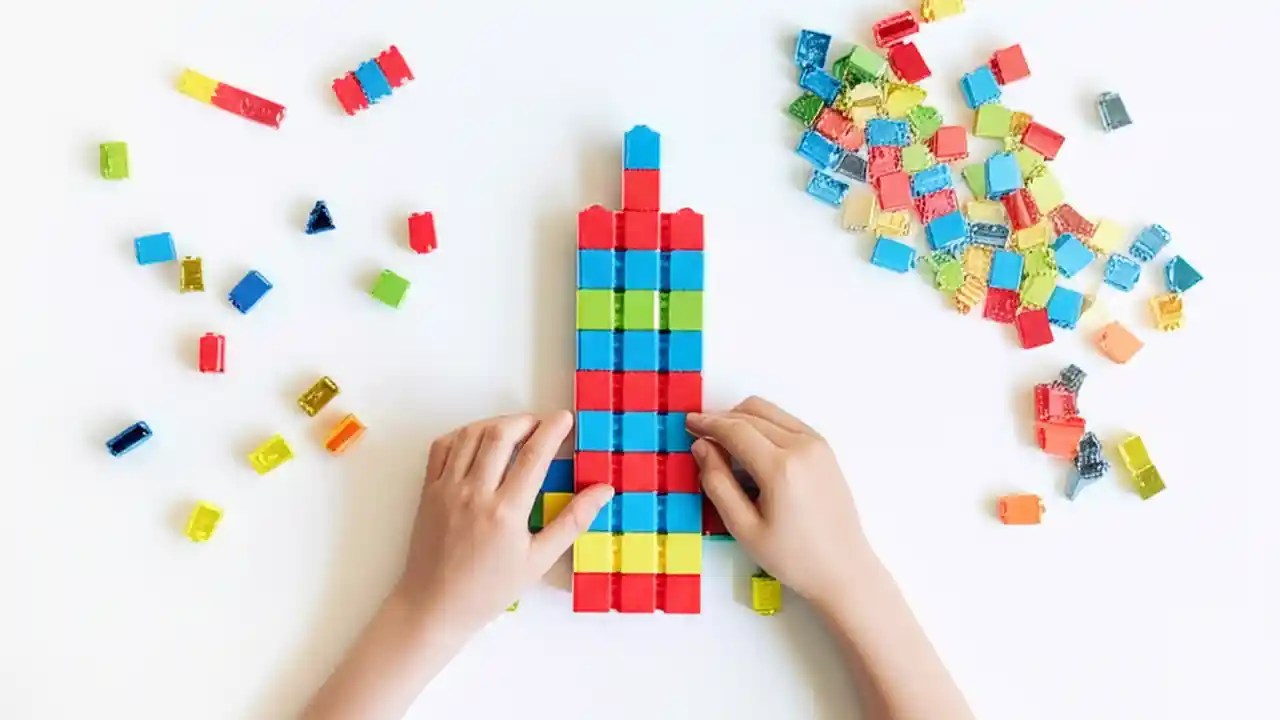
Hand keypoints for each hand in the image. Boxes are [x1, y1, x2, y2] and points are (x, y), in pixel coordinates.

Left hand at [397, 411, 613, 634]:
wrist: (435, 606)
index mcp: (506, 512)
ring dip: (496, 423)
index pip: (534, 456)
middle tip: (541, 423)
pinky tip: (478, 439)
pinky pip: (443, 447)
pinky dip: (463, 434)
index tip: (565, 418)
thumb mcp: (539, 561)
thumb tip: (603, 490)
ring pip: (471, 435)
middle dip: (525, 420)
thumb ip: (572, 522)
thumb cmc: (490, 589)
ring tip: (514, 428)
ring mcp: (447, 489)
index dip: (552, 430)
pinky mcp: (428, 491)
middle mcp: (475, 493)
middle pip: (501, 435)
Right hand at [687, 397, 870, 610]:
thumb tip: (702, 447)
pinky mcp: (824, 450)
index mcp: (781, 468)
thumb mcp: (744, 528)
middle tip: (699, 431)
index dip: (708, 423)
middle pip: (752, 414)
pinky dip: (763, 424)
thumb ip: (718, 483)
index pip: (735, 430)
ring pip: (770, 412)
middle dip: (721, 419)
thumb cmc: (794, 558)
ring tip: (722, 440)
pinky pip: (786, 421)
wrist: (843, 569)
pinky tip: (751, 446)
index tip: (688, 422)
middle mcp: (803, 447)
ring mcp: (817, 445)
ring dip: (742, 418)